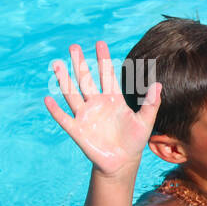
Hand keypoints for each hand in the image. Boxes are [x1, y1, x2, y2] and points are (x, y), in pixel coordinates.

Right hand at [45, 41, 160, 179]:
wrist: (123, 162)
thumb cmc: (134, 140)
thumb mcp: (145, 121)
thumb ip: (151, 103)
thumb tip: (158, 84)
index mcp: (113, 99)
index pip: (106, 75)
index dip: (103, 60)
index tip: (100, 43)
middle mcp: (97, 103)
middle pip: (86, 79)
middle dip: (80, 63)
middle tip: (74, 46)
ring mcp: (86, 115)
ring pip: (72, 94)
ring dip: (64, 80)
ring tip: (57, 65)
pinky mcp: (78, 130)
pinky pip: (64, 118)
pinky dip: (56, 110)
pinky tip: (48, 99)